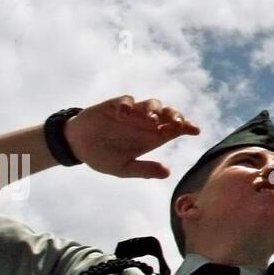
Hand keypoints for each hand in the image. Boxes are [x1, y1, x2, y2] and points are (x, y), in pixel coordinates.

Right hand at [63, 95, 200, 178]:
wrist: (77, 145)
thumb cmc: (102, 155)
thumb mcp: (122, 168)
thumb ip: (144, 170)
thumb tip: (167, 173)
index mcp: (150, 137)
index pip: (174, 129)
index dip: (186, 127)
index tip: (196, 130)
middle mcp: (144, 123)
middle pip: (167, 113)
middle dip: (175, 116)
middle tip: (177, 124)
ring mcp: (131, 113)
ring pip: (150, 104)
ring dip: (154, 110)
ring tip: (153, 119)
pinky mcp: (115, 106)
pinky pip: (126, 101)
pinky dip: (127, 105)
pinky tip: (124, 114)